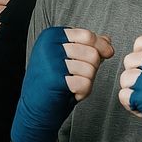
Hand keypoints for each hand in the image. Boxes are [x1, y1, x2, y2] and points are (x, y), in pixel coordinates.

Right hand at [10, 27, 113, 141]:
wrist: (35, 106)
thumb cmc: (51, 81)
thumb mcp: (66, 56)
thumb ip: (86, 46)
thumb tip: (107, 41)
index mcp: (50, 36)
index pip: (87, 35)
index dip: (101, 46)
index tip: (105, 53)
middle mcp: (48, 46)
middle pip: (92, 52)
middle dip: (93, 66)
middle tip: (79, 74)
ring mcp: (50, 62)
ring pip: (90, 68)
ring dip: (87, 80)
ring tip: (72, 83)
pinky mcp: (55, 80)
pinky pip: (85, 83)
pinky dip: (82, 92)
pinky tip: (71, 92)